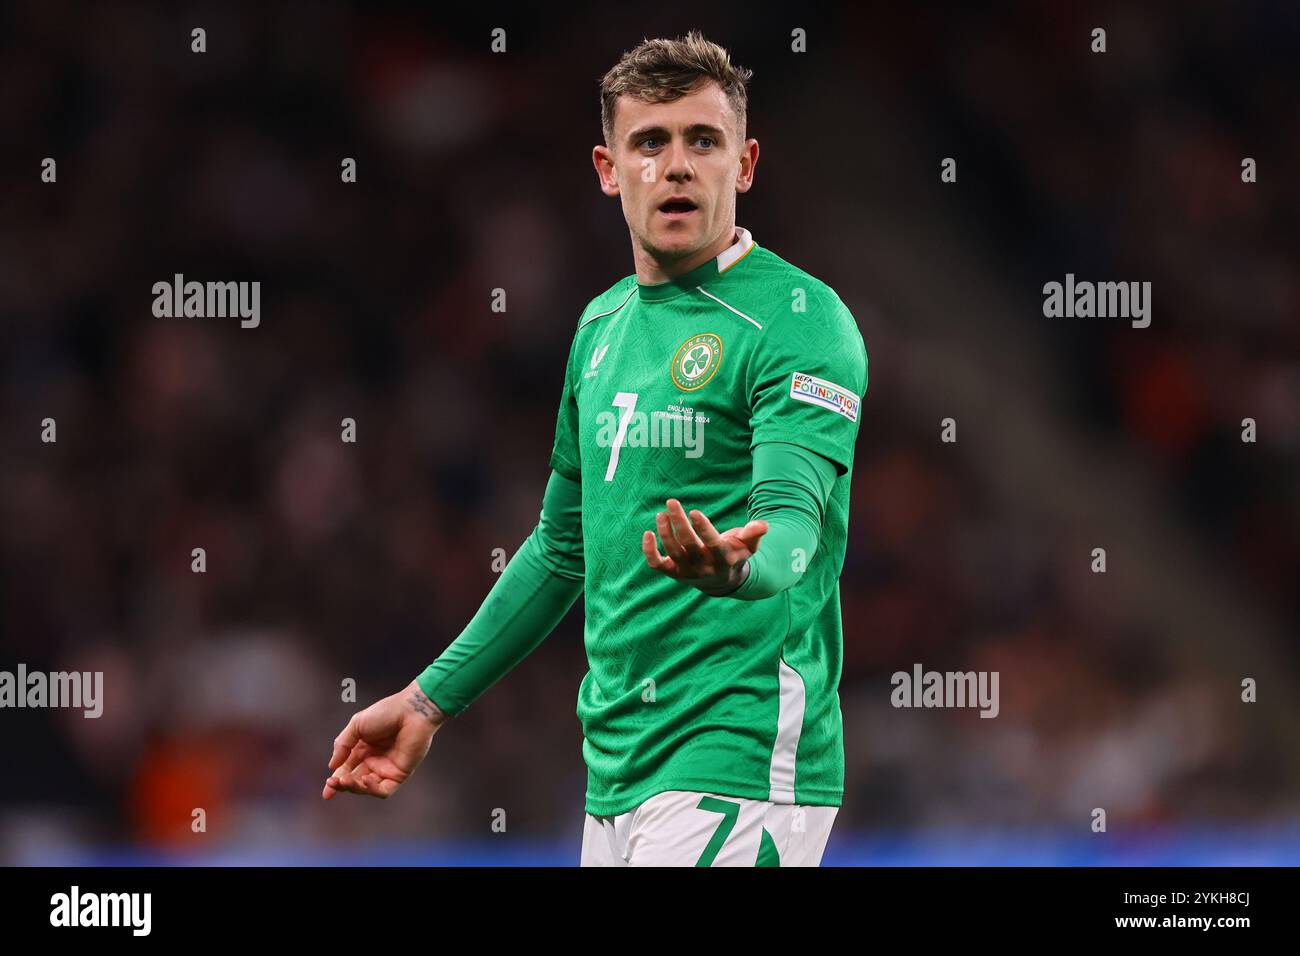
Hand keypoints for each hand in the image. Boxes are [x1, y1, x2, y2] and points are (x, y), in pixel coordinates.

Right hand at [322, 681, 444, 799]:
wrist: (412, 711)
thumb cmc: (386, 713)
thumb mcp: (357, 725)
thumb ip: (343, 745)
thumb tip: (332, 766)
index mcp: (363, 749)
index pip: (346, 769)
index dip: (336, 781)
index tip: (326, 791)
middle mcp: (374, 761)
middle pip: (354, 780)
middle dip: (342, 784)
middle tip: (333, 784)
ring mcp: (387, 769)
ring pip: (366, 788)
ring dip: (354, 787)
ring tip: (345, 780)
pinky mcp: (400, 774)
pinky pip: (384, 790)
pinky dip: (373, 789)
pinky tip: (366, 779)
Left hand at [642, 498, 767, 595]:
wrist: (722, 581)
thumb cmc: (734, 555)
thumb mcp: (748, 547)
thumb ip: (754, 534)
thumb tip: (762, 525)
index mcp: (723, 559)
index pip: (712, 544)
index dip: (703, 529)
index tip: (694, 511)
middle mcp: (703, 567)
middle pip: (688, 545)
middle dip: (679, 523)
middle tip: (672, 502)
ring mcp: (686, 572)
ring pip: (671, 552)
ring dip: (664, 532)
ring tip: (661, 514)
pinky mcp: (673, 573)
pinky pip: (657, 564)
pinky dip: (649, 551)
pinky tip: (647, 533)